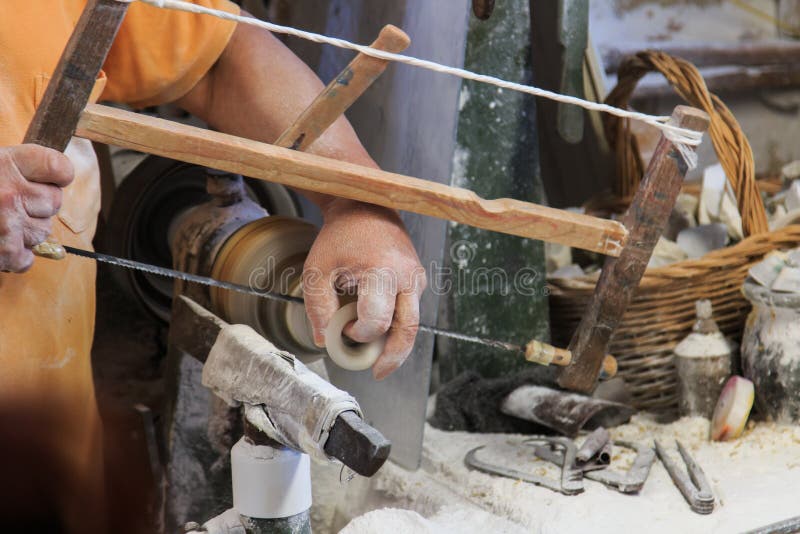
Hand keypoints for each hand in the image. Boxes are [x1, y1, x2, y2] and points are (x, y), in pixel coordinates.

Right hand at [0, 144, 72, 271]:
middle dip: (38, 205)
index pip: (60, 167)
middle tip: (9, 204)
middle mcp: (11, 192)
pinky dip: (15, 256)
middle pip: (54, 202)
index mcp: (6, 163)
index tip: (51, 177)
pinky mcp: (4, 251)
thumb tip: (59, 173)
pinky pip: (28, 258)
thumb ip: (20, 167)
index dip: (58, 174)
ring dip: (26, 231)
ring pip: (44, 231)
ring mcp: (8, 223)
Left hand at [303, 199, 425, 379]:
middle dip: (391, 357)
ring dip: (394, 344)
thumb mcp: (318, 269)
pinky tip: (377, 329)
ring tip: (376, 356)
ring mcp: (417, 279)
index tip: (341, 327)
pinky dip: (395, 326)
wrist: (366, 207)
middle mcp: (408, 277)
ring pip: (412, 325)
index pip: (376, 321)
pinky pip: (410, 312)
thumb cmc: (341, 236)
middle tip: (377, 372)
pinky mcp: (418, 281)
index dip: (357, 333)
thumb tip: (326, 341)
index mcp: (383, 271)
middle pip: (407, 331)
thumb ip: (318, 307)